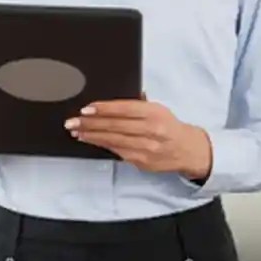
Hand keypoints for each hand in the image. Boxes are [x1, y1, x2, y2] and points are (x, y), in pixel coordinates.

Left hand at [65, 94, 212, 179]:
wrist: (188, 150)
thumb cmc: (168, 126)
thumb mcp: (157, 109)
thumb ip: (136, 103)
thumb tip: (109, 100)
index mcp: (154, 113)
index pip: (124, 109)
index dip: (103, 109)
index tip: (86, 109)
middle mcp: (152, 130)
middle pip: (115, 126)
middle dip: (90, 123)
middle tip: (72, 121)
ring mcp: (147, 147)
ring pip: (113, 140)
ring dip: (91, 135)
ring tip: (76, 130)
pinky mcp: (142, 161)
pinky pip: (117, 151)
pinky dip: (101, 144)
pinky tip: (90, 139)